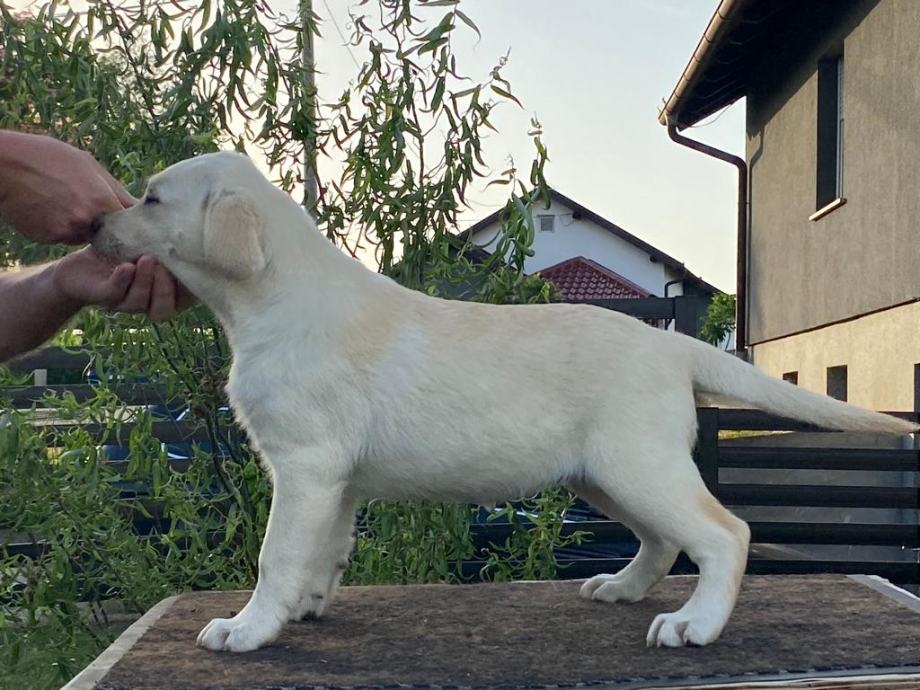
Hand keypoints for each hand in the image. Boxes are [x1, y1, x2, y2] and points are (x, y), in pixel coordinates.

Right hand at [0, 132, 134, 243]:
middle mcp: (87, 222)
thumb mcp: (86, 163)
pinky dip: (61, 226)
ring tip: (64, 200)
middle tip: (90, 205)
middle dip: (106, 224)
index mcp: (102, 201)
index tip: (130, 219)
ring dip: (82, 224)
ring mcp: (66, 232)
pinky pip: (64, 236)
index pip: (130, 224)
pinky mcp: (49, 239)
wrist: (3, 166)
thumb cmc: (46, 157)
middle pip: (109, 233)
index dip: (130, 222)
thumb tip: (133, 205)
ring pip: (85, 235)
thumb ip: (113, 188)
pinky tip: (49, 207)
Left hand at [52, 247, 193, 320]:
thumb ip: (162, 236)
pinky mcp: (102, 295)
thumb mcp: (144, 241)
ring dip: (146, 281)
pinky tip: (126, 266)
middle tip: (165, 262)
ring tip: (147, 258)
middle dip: (166, 287)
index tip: (193, 265)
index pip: (185, 298)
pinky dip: (123, 279)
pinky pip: (115, 292)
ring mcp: (125, 301)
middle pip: (165, 308)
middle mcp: (148, 301)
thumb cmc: (120, 251)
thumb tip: (184, 212)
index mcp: (164, 291)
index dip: (191, 288)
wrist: (80, 264)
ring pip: (141, 302)